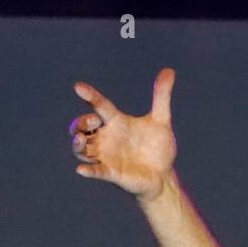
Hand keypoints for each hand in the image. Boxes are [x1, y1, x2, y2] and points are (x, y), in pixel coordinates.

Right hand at [70, 68, 177, 200]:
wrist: (164, 175)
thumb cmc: (158, 148)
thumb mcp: (161, 121)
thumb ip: (161, 97)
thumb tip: (169, 71)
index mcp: (116, 122)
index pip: (99, 105)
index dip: (89, 95)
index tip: (79, 87)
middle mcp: (106, 137)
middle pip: (81, 127)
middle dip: (81, 123)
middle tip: (93, 121)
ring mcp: (106, 156)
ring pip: (81, 148)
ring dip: (77, 144)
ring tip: (81, 139)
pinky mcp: (112, 173)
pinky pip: (96, 171)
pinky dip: (88, 170)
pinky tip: (82, 170)